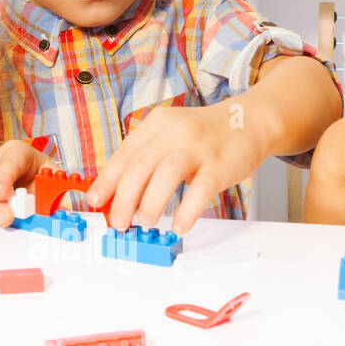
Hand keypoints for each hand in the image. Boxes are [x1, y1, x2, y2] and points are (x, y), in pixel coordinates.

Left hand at [86, 103, 265, 234]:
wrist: (248, 121)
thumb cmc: (203, 136)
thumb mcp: (169, 136)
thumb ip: (146, 159)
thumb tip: (119, 194)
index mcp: (156, 124)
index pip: (125, 153)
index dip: (107, 179)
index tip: (95, 200)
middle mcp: (174, 132)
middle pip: (140, 164)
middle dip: (124, 197)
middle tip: (118, 221)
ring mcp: (198, 147)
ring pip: (166, 173)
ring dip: (151, 201)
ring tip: (144, 221)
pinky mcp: (221, 164)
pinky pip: (201, 188)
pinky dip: (188, 209)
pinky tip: (180, 224)